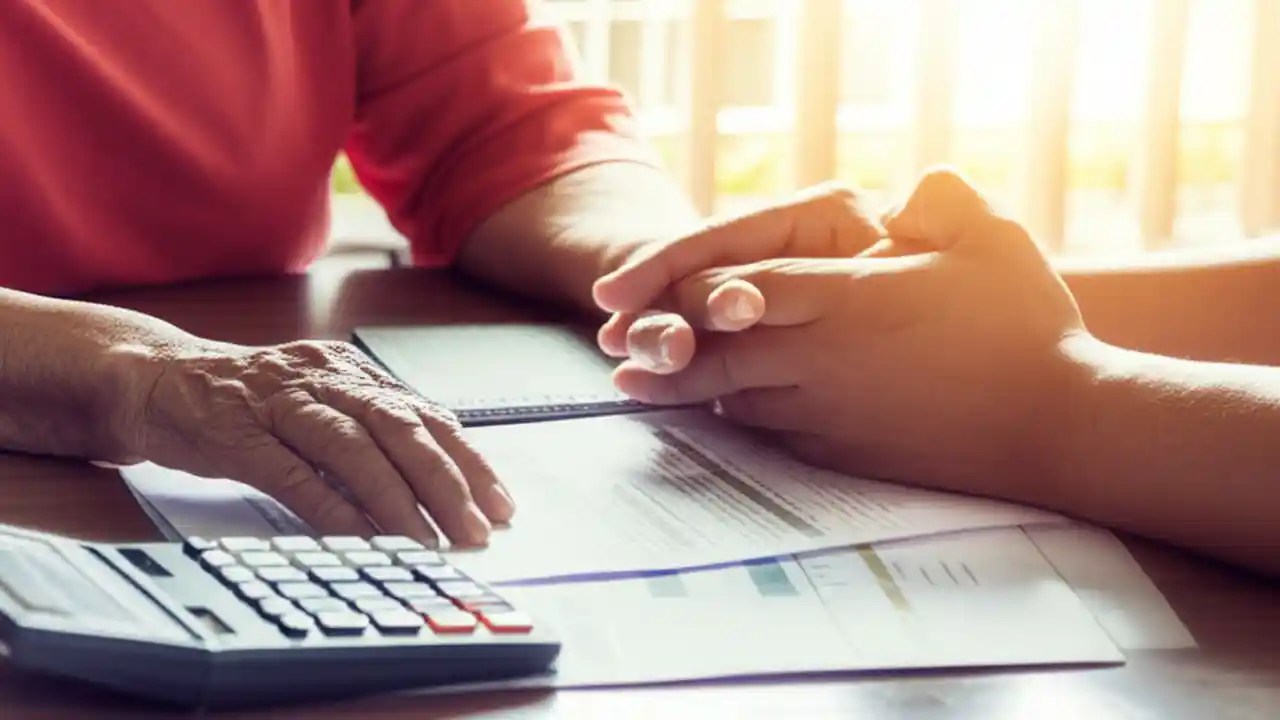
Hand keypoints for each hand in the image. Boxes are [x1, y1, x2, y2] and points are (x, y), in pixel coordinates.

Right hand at [116, 338, 511, 546]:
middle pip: (399, 428)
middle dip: (445, 482)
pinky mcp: (237, 432)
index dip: (468, 460)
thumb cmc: (247, 401)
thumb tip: (440, 478)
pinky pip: (291, 473)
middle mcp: (324, 378)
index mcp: (351, 371)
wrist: (156, 378)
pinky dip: (329, 506)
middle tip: (475, 529)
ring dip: (396, 498)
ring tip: (427, 540)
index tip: (499, 504)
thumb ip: (372, 433)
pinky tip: (359, 535)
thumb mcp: (320, 404)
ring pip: (352, 447)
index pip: (425, 415)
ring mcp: (279, 402)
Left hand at [608, 170, 1086, 497]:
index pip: (742, 283)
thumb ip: (943, 199)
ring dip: (690, 388)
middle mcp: (823, 356)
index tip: (635, 293)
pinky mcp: (845, 452)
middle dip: (663, 348)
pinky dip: (740, 420)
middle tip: (616, 356)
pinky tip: (726, 417)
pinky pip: (773, 434)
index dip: (683, 285)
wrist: (1058, 426)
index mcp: (847, 296)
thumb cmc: (1029, 328)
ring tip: (644, 387)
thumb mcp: (996, 238)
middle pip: (717, 349)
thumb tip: (906, 190)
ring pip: (737, 396)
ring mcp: (831, 410)